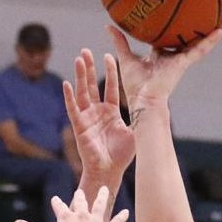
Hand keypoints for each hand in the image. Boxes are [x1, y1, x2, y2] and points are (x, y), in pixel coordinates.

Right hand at [13, 185, 129, 221]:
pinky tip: (127, 212)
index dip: (57, 203)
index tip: (56, 198)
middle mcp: (82, 216)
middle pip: (81, 202)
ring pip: (100, 206)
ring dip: (103, 197)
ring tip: (105, 190)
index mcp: (66, 218)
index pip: (60, 207)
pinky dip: (122, 217)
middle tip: (80, 192)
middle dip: (80, 197)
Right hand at [65, 49, 136, 181]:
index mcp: (111, 112)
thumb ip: (138, 117)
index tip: (109, 55)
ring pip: (82, 93)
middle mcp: (98, 112)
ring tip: (78, 59)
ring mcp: (87, 118)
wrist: (109, 171)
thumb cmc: (121, 155)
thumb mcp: (133, 131)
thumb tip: (153, 106)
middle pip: (93, 85)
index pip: (110, 87)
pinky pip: (73, 109)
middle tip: (86, 51)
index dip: (110, 72)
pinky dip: (69, 97)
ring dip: (80, 76)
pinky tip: (67, 84)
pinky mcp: (79, 126)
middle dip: (90, 68)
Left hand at [106, 25, 221, 109]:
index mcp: (158, 56)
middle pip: (182, 39)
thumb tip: (108, 26)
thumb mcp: (125, 58)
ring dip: (206, 32)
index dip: (166, 28)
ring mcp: (179, 60)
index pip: (164, 39)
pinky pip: (200, 50)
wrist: (144, 100)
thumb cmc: (134, 85)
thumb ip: (120, 42)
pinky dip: (210, 41)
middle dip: (190, 27)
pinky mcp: (184, 62)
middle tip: (197, 10)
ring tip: (218, 17)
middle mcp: (171, 57)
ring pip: (195, 42)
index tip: (169, 15)